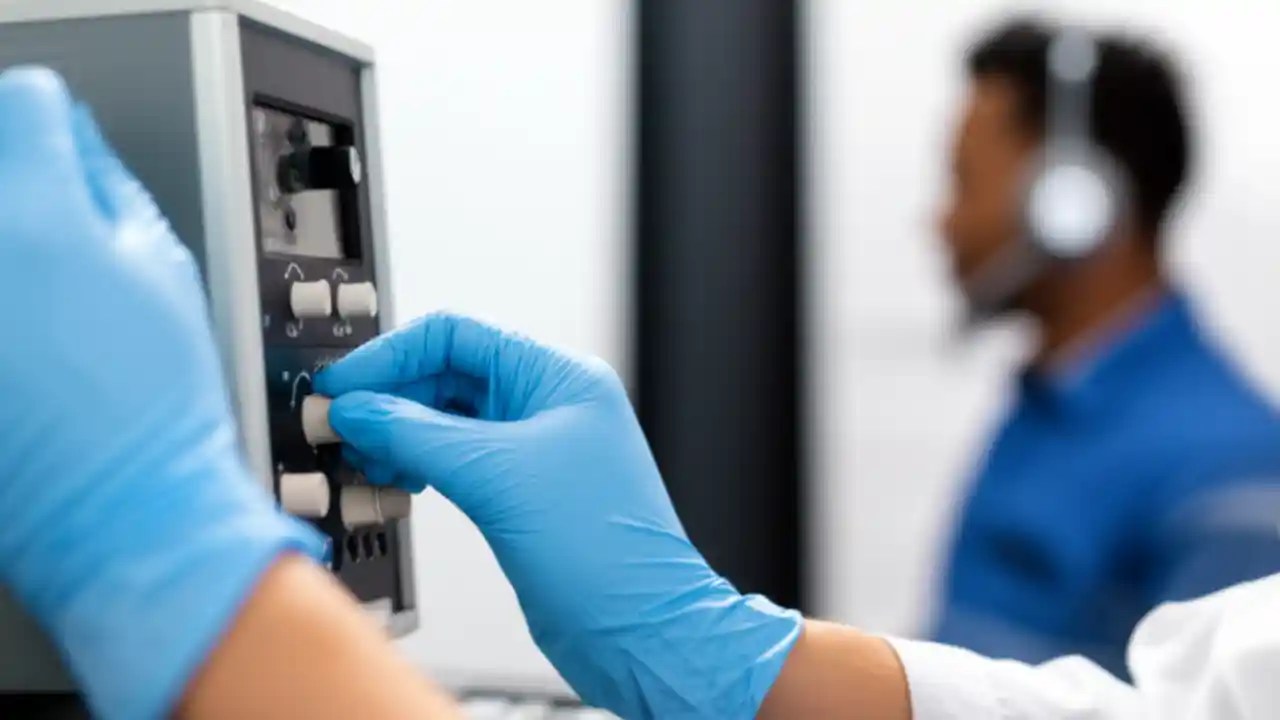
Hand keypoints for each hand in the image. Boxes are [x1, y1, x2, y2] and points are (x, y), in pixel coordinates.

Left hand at [0, 68, 323, 719]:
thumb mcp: (165, 269)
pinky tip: (20, 353)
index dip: (57, 128)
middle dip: (20, 191)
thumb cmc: (158, 405)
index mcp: (35, 211)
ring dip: (5, 256)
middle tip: (54, 245)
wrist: (125, 511)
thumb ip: (111, 187)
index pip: (24, 101)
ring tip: (36, 310)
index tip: (64, 156)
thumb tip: (75, 144)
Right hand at [315, 313, 801, 718]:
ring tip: (361, 456)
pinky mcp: (521, 494)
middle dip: (390, 397)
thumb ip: (417, 433)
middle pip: (448, 376)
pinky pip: (456, 462)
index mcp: (558, 378)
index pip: (457, 337)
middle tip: (341, 424)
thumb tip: (359, 407)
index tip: (344, 384)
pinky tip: (394, 480)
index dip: (392, 355)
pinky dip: (419, 465)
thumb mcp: (495, 476)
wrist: (637, 629)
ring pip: (448, 422)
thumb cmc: (603, 551)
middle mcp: (549, 407)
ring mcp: (535, 451)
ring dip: (399, 433)